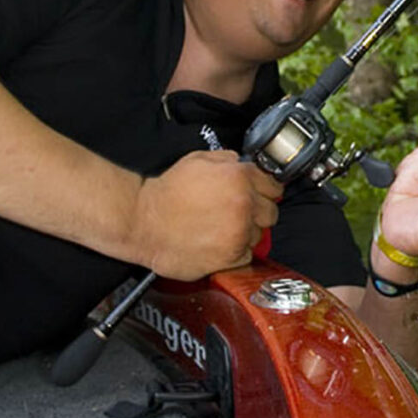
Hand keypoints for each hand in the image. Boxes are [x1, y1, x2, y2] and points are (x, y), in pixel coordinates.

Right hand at [127, 151, 281, 278]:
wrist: (143, 222)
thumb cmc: (167, 192)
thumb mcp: (198, 160)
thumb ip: (228, 160)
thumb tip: (244, 165)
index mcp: (239, 178)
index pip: (274, 186)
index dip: (265, 191)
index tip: (258, 196)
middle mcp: (244, 205)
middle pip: (271, 212)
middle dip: (257, 212)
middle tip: (236, 213)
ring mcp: (239, 232)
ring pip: (260, 234)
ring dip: (246, 232)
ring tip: (221, 228)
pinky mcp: (231, 257)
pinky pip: (247, 255)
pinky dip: (236, 251)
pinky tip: (217, 242)